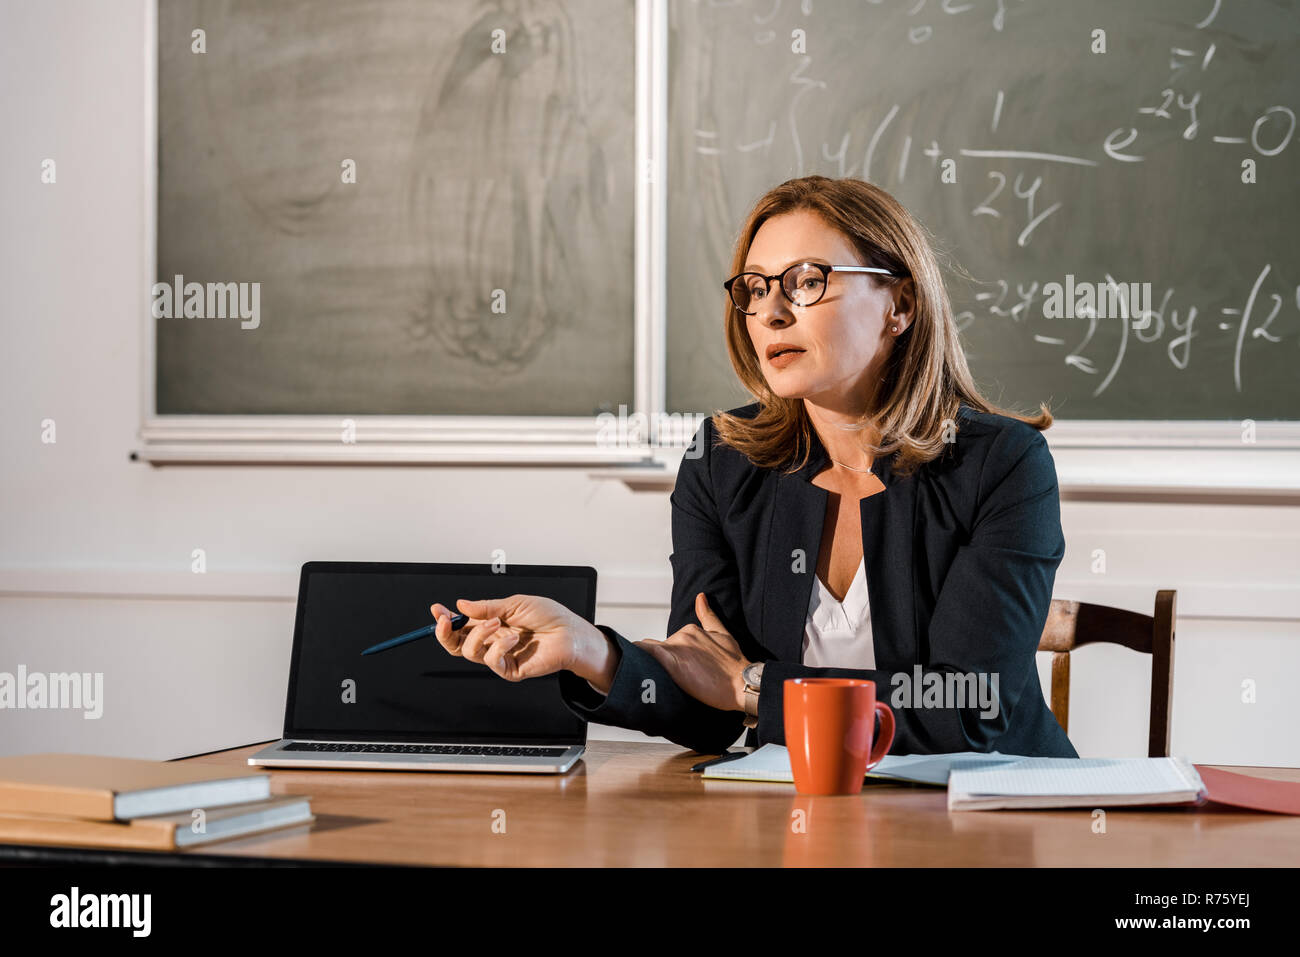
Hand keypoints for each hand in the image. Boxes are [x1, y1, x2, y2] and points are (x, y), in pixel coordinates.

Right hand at [430, 595, 610, 683]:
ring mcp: (499, 655)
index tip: (437, 610)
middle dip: (446, 633)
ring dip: (479, 634)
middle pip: (457, 644)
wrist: (570, 633)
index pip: (461, 625)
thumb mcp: (515, 603)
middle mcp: (491, 640)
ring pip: (470, 652)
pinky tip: (512, 638)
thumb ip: (487, 607)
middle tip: (446, 620)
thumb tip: (461, 605)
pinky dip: (498, 647)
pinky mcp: (510, 669)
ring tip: (497, 623)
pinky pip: (491, 661)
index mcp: (490, 623)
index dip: (446, 619)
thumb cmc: (548, 616)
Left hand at [637, 592, 751, 712]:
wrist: (741, 683)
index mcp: (691, 629)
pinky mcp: (670, 661)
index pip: (669, 641)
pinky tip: (640, 673)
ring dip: (649, 664)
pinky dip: (639, 662)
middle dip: (660, 661)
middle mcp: (682, 635)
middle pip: (658, 648)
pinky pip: (645, 656)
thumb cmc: (734, 665)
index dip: (669, 656)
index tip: (673, 668)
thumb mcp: (723, 635)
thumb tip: (700, 597)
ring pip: (648, 653)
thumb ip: (708, 616)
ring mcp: (676, 647)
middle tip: (667, 677)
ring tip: (655, 680)